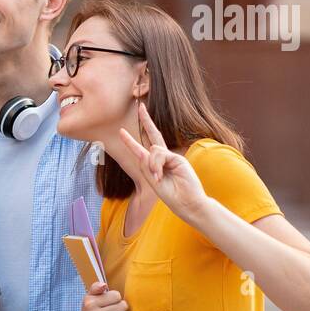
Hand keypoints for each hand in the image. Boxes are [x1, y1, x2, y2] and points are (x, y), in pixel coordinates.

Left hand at [119, 101, 208, 221]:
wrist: (187, 203)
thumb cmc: (172, 195)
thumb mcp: (153, 181)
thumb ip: (147, 166)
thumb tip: (146, 151)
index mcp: (156, 164)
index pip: (143, 148)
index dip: (131, 140)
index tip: (121, 131)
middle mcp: (164, 158)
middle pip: (154, 135)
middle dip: (146, 120)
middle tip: (140, 107)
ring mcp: (172, 157)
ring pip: (153, 151)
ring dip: (152, 165)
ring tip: (157, 178)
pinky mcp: (178, 158)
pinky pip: (161, 155)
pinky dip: (157, 166)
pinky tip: (160, 175)